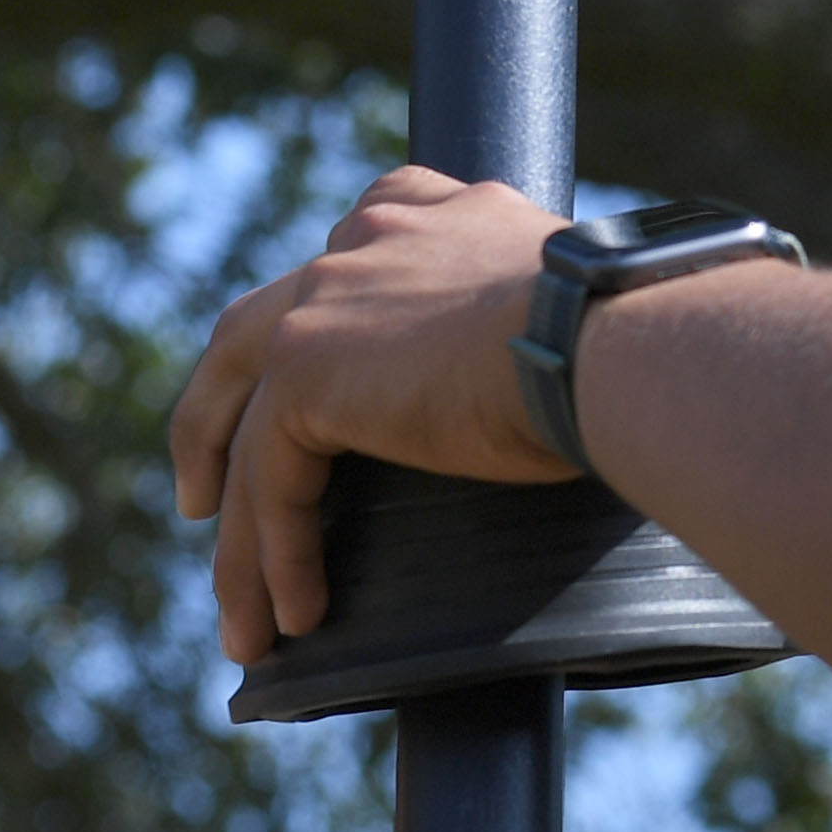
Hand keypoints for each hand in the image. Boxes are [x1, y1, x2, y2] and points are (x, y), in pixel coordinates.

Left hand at [168, 168, 576, 662]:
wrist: (613, 340)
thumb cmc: (628, 346)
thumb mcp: (556, 319)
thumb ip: (508, 334)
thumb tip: (544, 398)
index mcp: (423, 210)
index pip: (337, 267)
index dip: (300, 337)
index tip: (290, 398)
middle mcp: (363, 236)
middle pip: (250, 338)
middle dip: (218, 421)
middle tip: (204, 497)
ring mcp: (325, 294)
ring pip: (250, 428)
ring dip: (244, 534)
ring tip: (246, 621)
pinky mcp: (307, 366)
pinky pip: (270, 479)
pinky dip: (276, 554)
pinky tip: (296, 614)